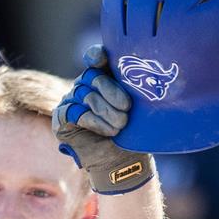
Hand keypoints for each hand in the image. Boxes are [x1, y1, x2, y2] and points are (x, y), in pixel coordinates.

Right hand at [53, 44, 152, 194]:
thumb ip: (137, 89)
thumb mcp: (139, 109)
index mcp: (104, 77)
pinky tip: (108, 130)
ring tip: (121, 125)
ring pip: (84, 94)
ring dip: (105, 111)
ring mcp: (71, 100)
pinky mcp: (61, 118)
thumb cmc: (132, 134)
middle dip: (111, 91)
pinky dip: (93, 121)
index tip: (103, 58)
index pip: (94, 57)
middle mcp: (85, 85)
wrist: (122, 163)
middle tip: (127, 108)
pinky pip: (73, 112)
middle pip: (92, 76)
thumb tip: (157, 74)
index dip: (96, 55)